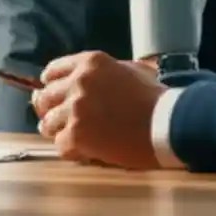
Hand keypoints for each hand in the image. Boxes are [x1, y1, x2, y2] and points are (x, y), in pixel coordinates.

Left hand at [30, 51, 166, 169]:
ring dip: (60, 132)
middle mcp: (78, 82)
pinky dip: (71, 151)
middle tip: (59, 121)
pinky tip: (86, 152)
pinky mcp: (77, 134)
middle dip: (50, 110)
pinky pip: (60, 146)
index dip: (52, 86)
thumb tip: (84, 79)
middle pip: (44, 98)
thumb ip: (102, 73)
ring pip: (47, 123)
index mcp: (90, 63)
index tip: (54, 96)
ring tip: (75, 139)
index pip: (52, 72)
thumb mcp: (129, 70)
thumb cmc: (156, 99)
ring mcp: (75, 108)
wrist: (170, 123)